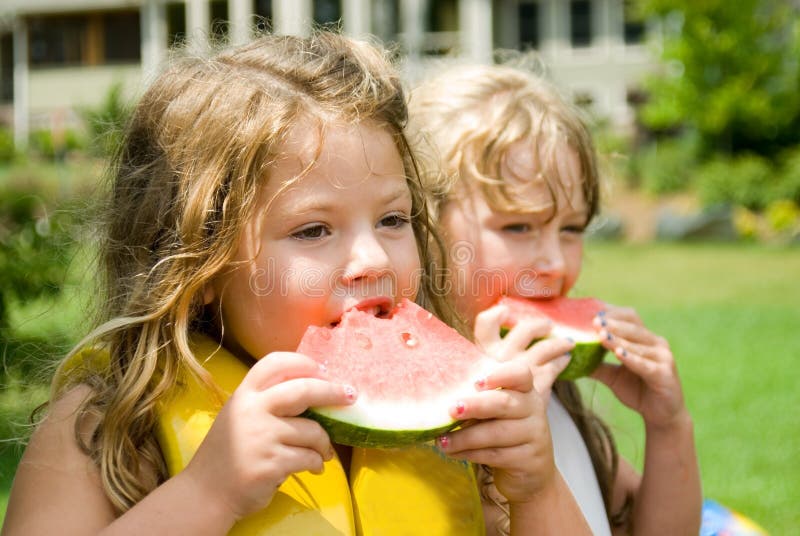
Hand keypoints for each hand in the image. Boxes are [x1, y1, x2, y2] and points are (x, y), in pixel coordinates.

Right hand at [182, 352, 355, 521]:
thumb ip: (267, 402)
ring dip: (324, 444)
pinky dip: (316, 463)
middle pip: (303, 390)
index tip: (324, 370)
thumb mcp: (241, 416)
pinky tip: (314, 468)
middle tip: (350, 395)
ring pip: (313, 431)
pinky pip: (309, 457)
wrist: (206, 493)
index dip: (304, 362)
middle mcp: (252, 410)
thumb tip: (316, 389)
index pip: (275, 363)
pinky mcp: (272, 463)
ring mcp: (262, 436)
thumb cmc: (229, 453)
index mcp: (244, 394)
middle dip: (332, 392)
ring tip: (324, 452)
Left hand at [436, 359, 557, 503]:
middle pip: (504, 403)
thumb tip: (440, 383)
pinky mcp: (528, 460)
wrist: (529, 471)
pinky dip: (470, 454)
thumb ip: (477, 396)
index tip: (476, 382)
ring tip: (442, 441)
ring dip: (465, 437)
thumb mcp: (494, 410)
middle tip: (451, 410)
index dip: (500, 375)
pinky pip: (496, 455)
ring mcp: (534, 435)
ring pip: (497, 433)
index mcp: (524, 390)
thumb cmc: (503, 430)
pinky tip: (453, 453)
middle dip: (476, 406)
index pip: (520, 374)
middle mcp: (532, 409)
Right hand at [474, 303, 574, 399]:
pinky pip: (553, 368)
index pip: (486, 323)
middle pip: (523, 331)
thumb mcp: (473, 383)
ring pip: (544, 348)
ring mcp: (520, 369)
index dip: (496, 315)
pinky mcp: (536, 385)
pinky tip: (565, 361)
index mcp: (481, 353)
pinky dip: (560, 362)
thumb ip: (483, 367)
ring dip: (558, 343)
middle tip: (548, 326)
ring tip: (566, 343)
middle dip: (538, 326)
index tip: (504, 311)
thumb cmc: (475, 409)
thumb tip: (489, 353)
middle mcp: (501, 356)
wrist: (487, 438)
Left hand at [591, 305, 687, 428]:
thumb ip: (596, 365)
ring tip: (601, 336)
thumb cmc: (638, 390)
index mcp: (645, 339)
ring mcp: (663, 357)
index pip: (629, 318)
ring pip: (638, 345)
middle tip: (595, 322)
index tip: (592, 312)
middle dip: (613, 323)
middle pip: (634, 327)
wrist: (662, 415)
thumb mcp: (613, 376)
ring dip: (619, 340)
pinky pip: (646, 364)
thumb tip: (570, 358)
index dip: (612, 313)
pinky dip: (632, 358)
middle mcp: (656, 343)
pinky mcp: (665, 374)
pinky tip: (619, 354)